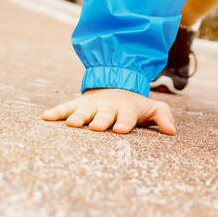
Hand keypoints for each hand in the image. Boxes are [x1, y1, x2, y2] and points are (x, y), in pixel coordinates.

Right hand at [41, 88, 176, 134]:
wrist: (116, 85)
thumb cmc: (135, 105)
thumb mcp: (152, 108)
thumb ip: (163, 117)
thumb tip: (172, 132)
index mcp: (126, 109)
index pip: (126, 117)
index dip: (124, 122)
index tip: (120, 130)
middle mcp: (107, 107)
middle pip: (103, 115)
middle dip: (99, 120)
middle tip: (94, 127)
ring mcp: (91, 105)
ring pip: (83, 111)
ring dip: (77, 116)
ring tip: (71, 124)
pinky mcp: (77, 105)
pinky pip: (65, 108)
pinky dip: (55, 112)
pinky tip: (45, 117)